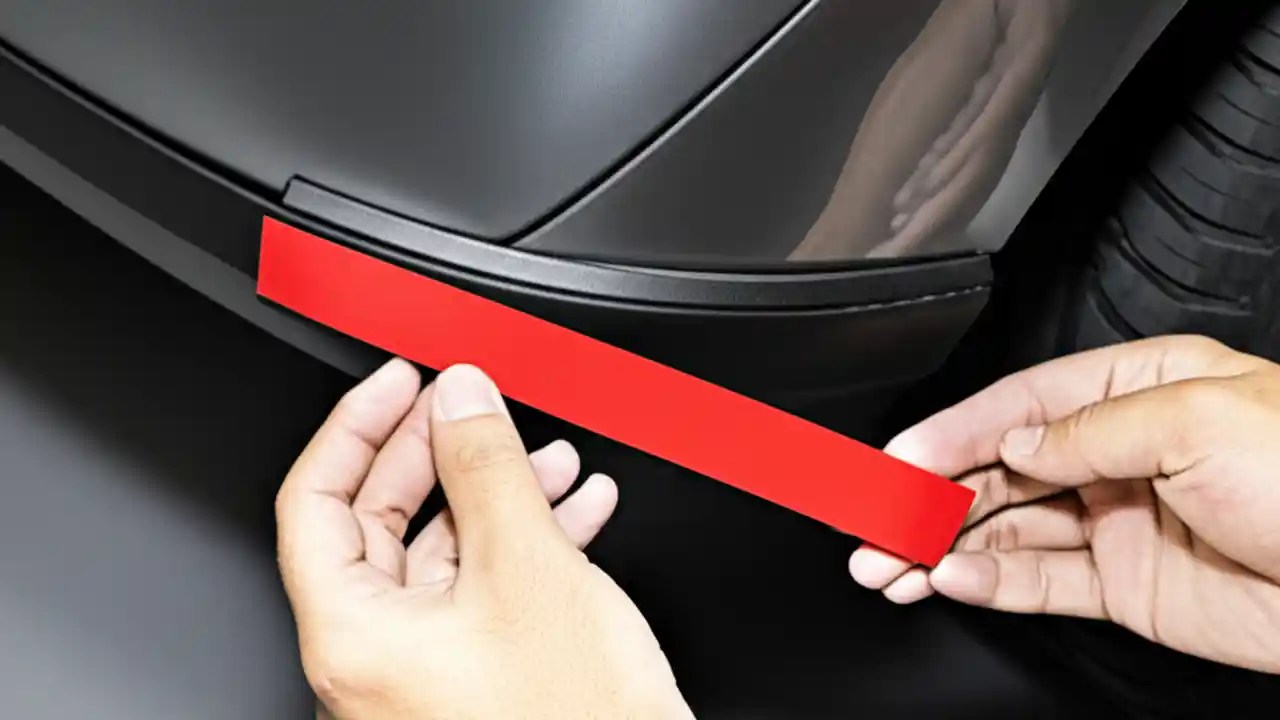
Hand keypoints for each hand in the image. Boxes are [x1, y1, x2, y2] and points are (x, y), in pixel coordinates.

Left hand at [276, 360, 691, 718]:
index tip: (396, 381)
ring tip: (544, 456)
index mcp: (354, 637)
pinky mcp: (477, 680)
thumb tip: (460, 399)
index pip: (316, 501)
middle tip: (472, 406)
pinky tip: (573, 511)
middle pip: (382, 523)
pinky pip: (484, 590)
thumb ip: (485, 466)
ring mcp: (426, 674)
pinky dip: (525, 541)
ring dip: (496, 494)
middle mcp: (376, 661)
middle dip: (439, 453)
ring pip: (444, 554)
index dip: (356, 427)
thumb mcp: (527, 567)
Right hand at [849, 335, 1279, 672]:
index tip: (897, 463)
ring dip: (940, 545)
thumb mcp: (1197, 419)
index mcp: (1134, 388)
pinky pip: (1039, 581)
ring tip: (886, 564)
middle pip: (998, 470)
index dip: (950, 434)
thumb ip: (1087, 429)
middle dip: (928, 495)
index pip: (1017, 406)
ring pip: (1005, 530)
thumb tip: (1016, 443)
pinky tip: (949, 580)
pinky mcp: (1124, 584)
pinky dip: (987, 581)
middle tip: (872, 523)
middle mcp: (1116, 451)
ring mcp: (1116, 519)